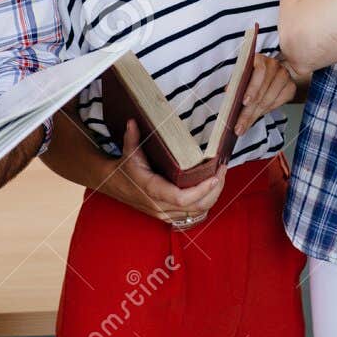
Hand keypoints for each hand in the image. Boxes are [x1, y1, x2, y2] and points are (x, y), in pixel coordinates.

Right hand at [110, 118, 224, 225]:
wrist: (114, 185)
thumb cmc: (124, 167)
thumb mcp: (128, 152)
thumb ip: (132, 137)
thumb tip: (133, 121)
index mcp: (152, 190)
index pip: (181, 198)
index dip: (201, 190)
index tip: (215, 176)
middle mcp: (159, 206)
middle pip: (195, 207)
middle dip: (214, 191)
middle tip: (223, 171)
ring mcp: (163, 213)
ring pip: (196, 213)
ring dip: (212, 197)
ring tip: (220, 177)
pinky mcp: (167, 216)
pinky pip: (192, 215)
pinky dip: (205, 203)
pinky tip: (211, 189)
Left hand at [234, 54, 296, 135]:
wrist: (270, 73)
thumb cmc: (251, 74)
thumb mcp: (241, 75)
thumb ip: (236, 82)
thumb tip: (229, 92)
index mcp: (260, 58)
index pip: (259, 72)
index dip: (252, 88)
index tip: (244, 102)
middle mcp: (275, 65)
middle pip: (262, 91)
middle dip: (248, 111)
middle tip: (239, 126)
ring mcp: (284, 76)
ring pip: (269, 99)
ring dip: (255, 115)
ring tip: (244, 125)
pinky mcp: (290, 87)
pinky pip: (279, 102)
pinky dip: (267, 111)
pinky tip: (257, 116)